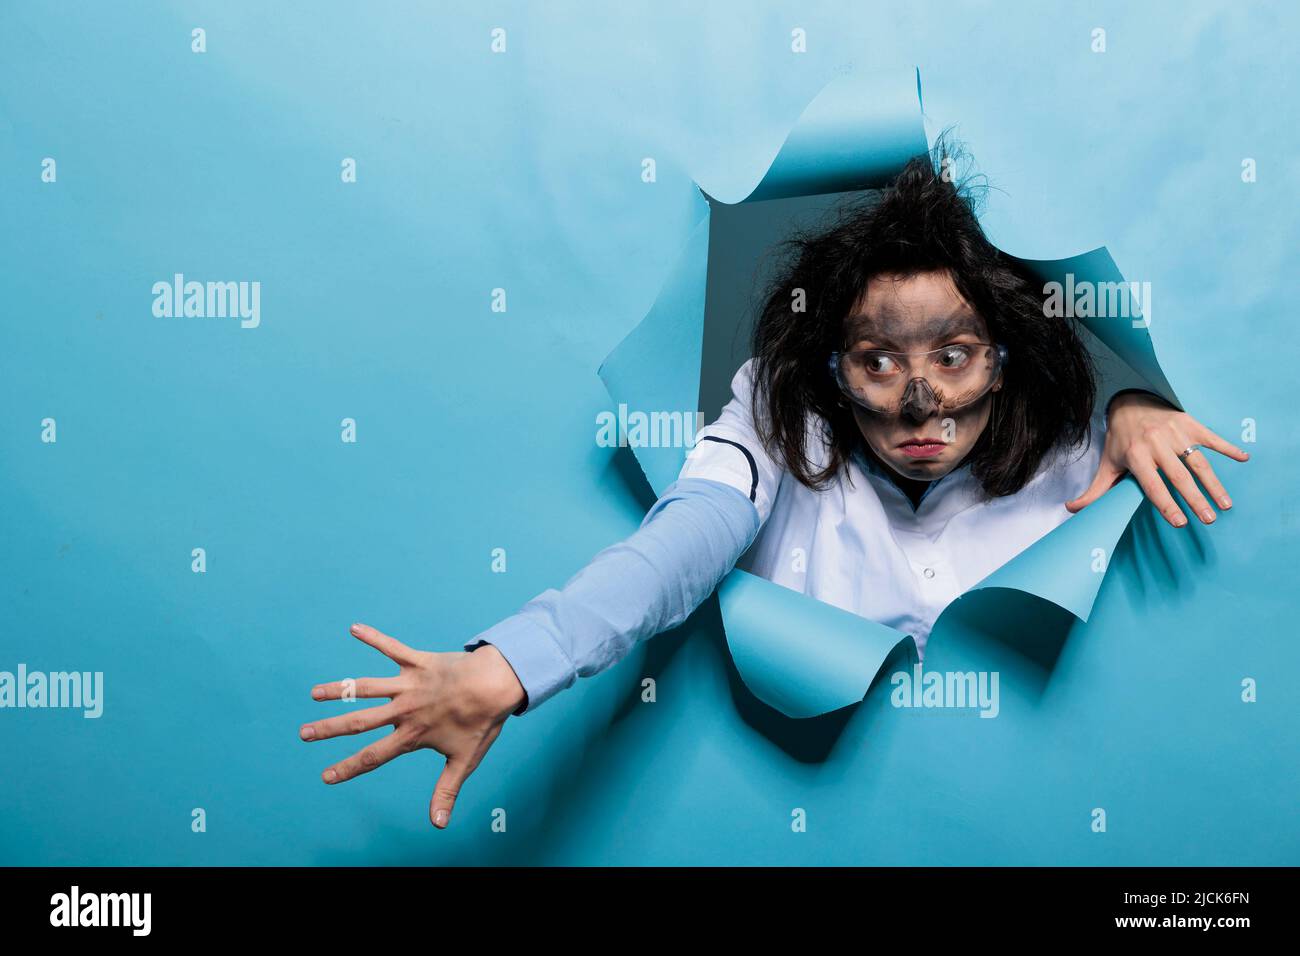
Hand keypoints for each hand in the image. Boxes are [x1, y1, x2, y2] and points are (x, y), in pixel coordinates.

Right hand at [301, 623, 525, 827]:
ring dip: (340, 688)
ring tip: (314, 692)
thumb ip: (446, 792)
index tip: (325, 776)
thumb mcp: (464, 761)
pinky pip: (392, 647)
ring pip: (367, 687)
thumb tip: (438, 826)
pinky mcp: (417, 661)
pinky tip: (354, 627)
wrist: (498, 684)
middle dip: (330, 729)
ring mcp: (409, 684)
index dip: (348, 768)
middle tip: (304, 733)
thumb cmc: (482, 722)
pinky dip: (374, 637)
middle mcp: (404, 710)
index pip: (374, 756)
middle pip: (360, 722)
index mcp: (412, 735)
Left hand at [1067, 392, 1248, 526]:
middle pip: (1178, 476)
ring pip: (1197, 461)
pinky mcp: (1189, 422)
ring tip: (1225, 504)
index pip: (1152, 485)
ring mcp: (1174, 432)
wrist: (1129, 401)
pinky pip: (1211, 436)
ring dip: (1213, 483)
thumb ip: (1095, 490)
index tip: (1180, 522)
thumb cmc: (1119, 439)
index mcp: (1135, 455)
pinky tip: (1244, 458)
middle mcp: (1155, 443)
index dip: (1165, 503)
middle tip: (1209, 519)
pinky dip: (1227, 447)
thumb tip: (1072, 509)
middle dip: (1195, 499)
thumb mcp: (1107, 463)